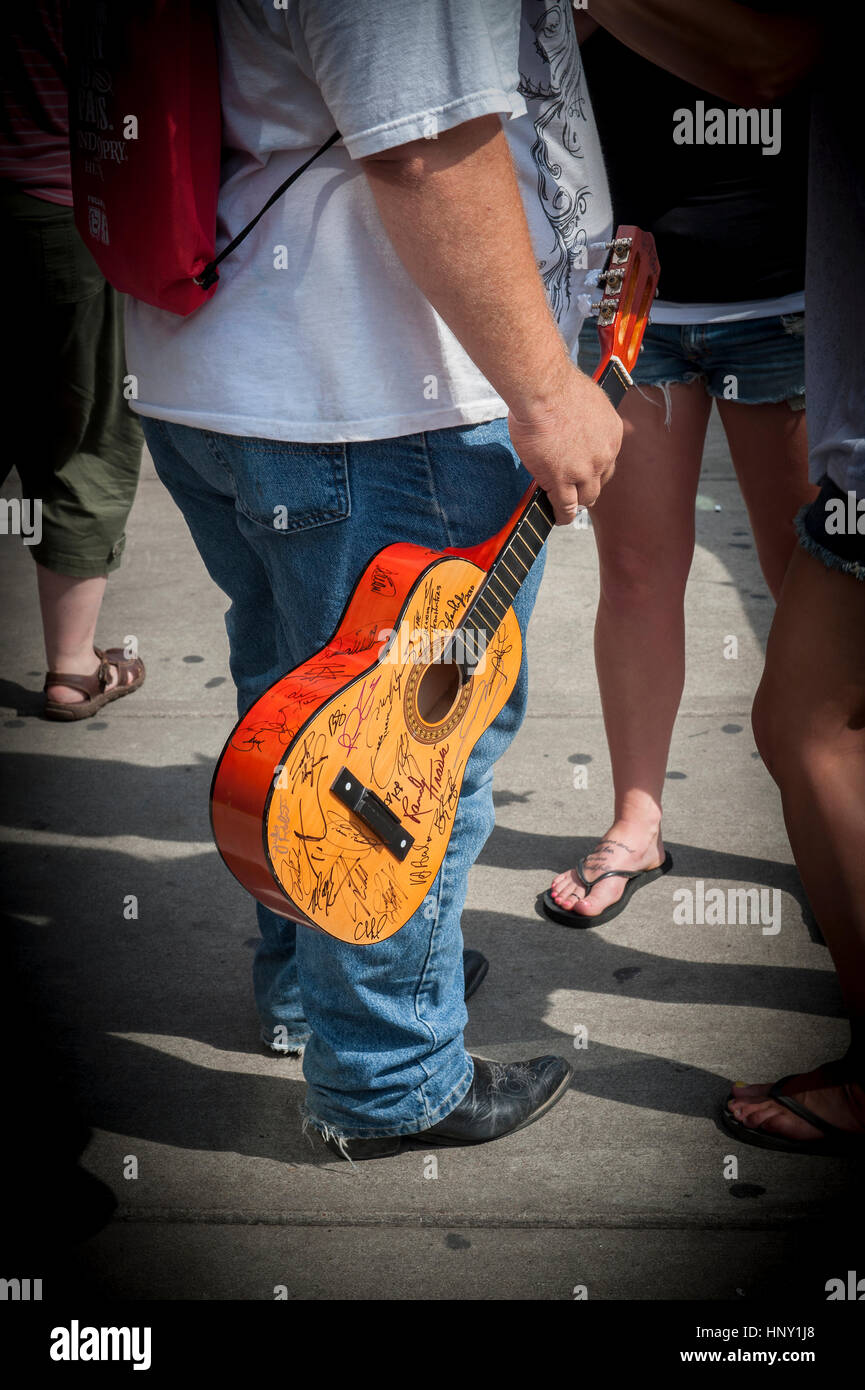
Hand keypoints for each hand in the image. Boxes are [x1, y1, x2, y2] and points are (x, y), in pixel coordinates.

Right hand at [507, 363, 622, 522]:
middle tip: (575, 488)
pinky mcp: (561, 480)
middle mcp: (604, 454)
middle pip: (600, 481)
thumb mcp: (587, 399)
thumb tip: (575, 421)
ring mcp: (584, 470)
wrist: (543, 390)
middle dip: (588, 486)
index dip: (594, 467)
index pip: (607, 459)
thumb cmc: (556, 385)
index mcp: (613, 433)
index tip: (583, 469)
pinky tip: (558, 517)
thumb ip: (586, 417)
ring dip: (576, 503)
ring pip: (586, 498)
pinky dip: (562, 515)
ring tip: (566, 508)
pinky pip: (565, 506)